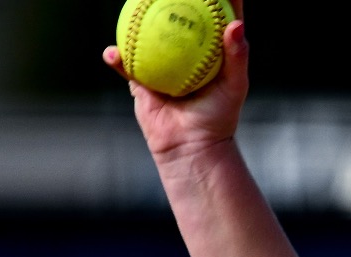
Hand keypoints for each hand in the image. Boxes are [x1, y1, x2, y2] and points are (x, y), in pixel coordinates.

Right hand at [103, 1, 248, 162]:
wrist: (191, 147)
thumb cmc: (219, 118)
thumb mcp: (234, 86)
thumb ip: (237, 55)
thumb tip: (236, 24)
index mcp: (205, 51)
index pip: (208, 17)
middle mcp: (181, 53)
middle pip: (172, 19)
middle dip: (166, 1)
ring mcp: (158, 64)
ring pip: (143, 36)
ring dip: (133, 19)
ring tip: (128, 5)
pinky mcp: (140, 80)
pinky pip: (124, 65)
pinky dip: (117, 59)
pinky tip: (113, 52)